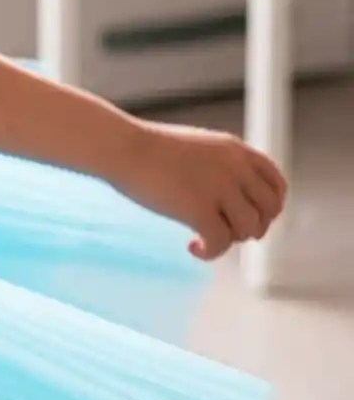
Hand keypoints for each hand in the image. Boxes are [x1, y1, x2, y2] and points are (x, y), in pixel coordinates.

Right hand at [112, 121, 287, 261]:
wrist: (122, 147)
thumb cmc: (147, 147)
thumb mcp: (197, 146)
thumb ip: (220, 165)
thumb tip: (230, 196)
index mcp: (236, 150)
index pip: (276, 184)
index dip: (270, 207)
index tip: (254, 217)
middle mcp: (235, 168)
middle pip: (267, 210)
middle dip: (253, 227)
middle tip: (227, 231)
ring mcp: (219, 189)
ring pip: (248, 229)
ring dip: (231, 239)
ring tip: (204, 237)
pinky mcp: (199, 210)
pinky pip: (220, 244)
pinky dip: (210, 253)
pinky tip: (192, 248)